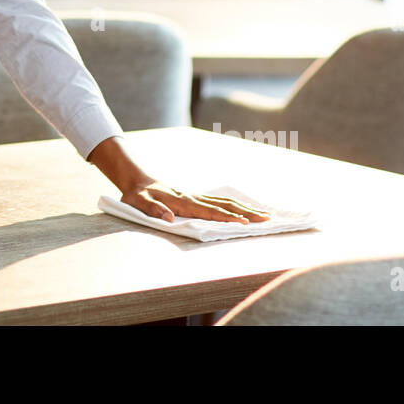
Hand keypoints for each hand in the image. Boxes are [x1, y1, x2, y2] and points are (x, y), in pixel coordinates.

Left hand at [86, 136, 270, 222]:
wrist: (136, 180)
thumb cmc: (136, 195)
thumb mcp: (137, 202)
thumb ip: (152, 210)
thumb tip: (169, 218)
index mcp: (182, 202)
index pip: (210, 211)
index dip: (227, 218)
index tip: (245, 224)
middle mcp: (193, 198)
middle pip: (225, 205)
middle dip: (247, 213)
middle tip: (267, 219)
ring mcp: (196, 197)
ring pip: (225, 202)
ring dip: (245, 208)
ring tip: (264, 215)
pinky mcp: (195, 198)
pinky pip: (219, 202)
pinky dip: (235, 205)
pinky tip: (244, 210)